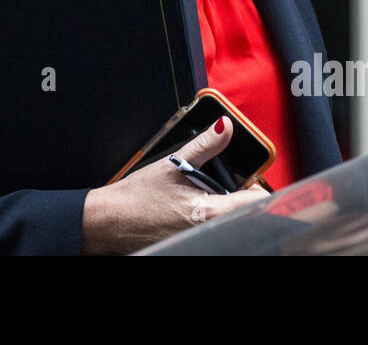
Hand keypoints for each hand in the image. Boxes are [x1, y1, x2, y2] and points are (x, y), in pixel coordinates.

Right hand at [81, 115, 268, 254]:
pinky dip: (207, 215)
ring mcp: (200, 239)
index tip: (249, 175)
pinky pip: (211, 227)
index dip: (256, 185)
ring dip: (222, 204)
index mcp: (212, 211)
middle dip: (237, 194)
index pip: (255, 201)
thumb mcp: (173, 164)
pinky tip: (189, 206)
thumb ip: (204, 146)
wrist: (111, 221)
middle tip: (220, 180)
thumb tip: (225, 126)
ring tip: (201, 192)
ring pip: (226, 219)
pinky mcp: (190, 242)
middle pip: (242, 211)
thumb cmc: (137, 197)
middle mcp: (210, 230)